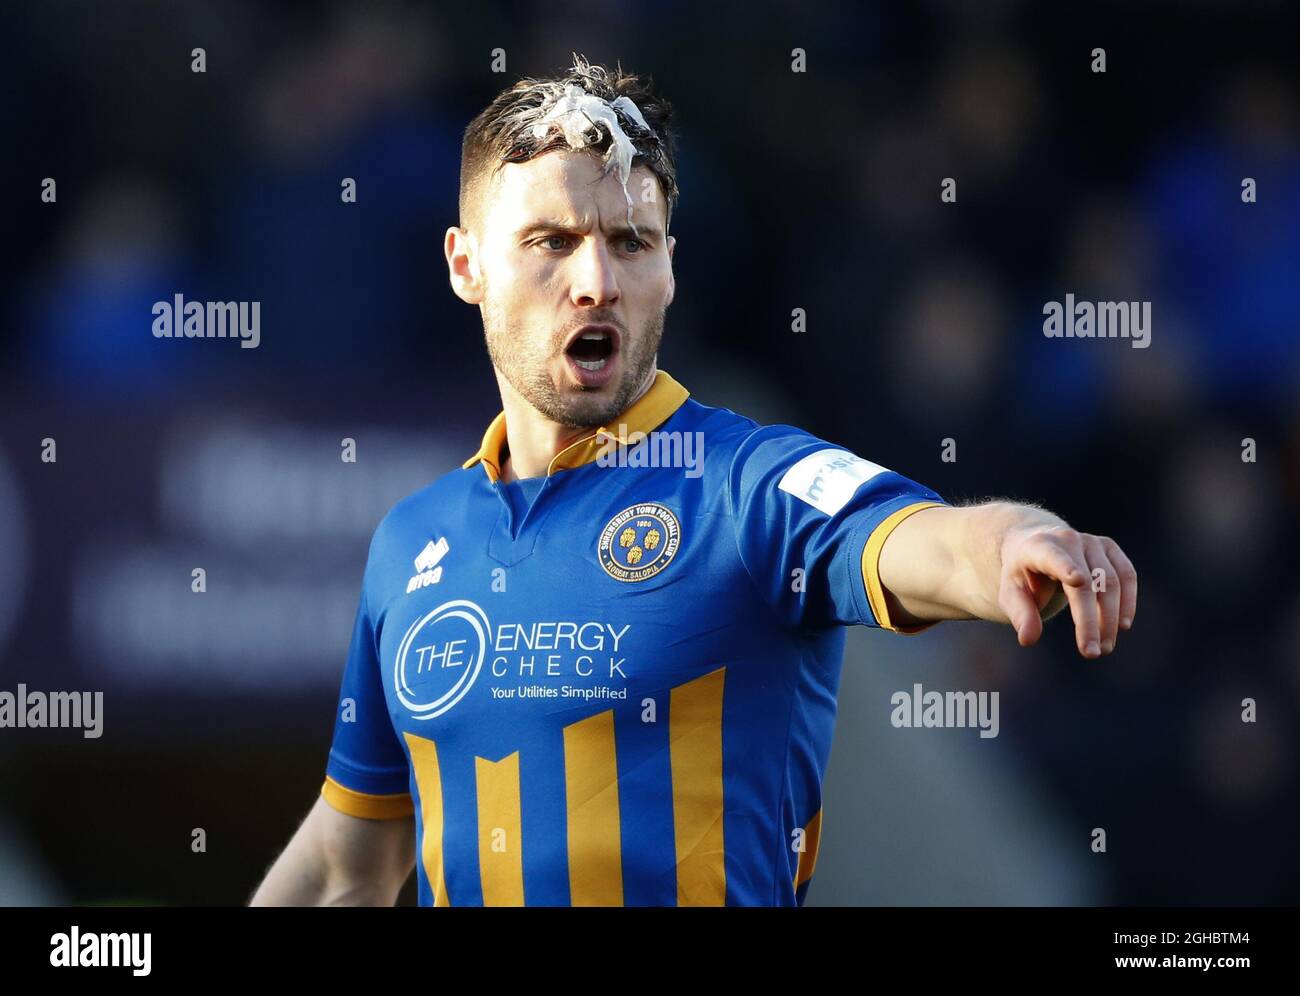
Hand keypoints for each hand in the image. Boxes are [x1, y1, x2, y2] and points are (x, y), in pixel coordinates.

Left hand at [997, 525, 1136, 657]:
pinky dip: (1128, 601)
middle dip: (1090, 621)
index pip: (1052, 556)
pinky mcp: (1109, 547)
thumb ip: (1020, 614)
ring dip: (1110, 618)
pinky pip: (1127, 575)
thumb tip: (1028, 640)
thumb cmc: (1022, 575)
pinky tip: (1123, 625)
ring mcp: (1091, 541)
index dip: (1064, 567)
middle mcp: (1068, 539)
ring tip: (1105, 647)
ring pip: (1111, 582)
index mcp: (1038, 547)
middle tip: (1091, 653)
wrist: (1036, 545)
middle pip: (1087, 582)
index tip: (1076, 580)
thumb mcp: (1011, 593)